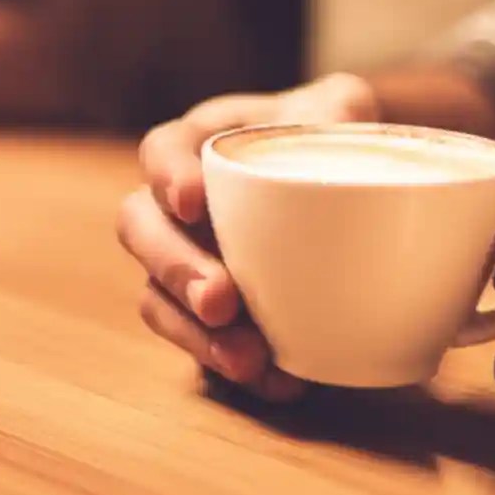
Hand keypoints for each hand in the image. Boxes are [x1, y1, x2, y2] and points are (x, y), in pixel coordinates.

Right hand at [116, 74, 378, 399]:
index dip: (166, 176)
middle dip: (174, 269)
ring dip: (193, 334)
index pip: (161, 150)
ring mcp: (187, 262)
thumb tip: (345, 128)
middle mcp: (178, 208)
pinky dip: (232, 368)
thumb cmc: (332, 136)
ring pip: (158, 297)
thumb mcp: (342, 109)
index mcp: (199, 144)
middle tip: (219, 301)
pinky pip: (201, 345)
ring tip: (247, 360)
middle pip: (141, 231)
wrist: (353, 190)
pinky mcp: (210, 315)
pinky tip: (280, 385)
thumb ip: (342, 110)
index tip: (192, 203)